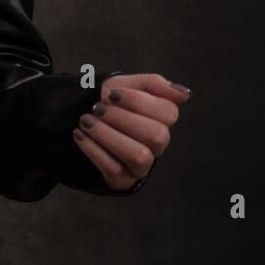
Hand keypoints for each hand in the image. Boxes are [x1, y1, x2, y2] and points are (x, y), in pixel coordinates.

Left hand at [72, 71, 190, 189]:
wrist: (80, 118)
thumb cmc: (110, 103)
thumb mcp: (126, 85)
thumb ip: (154, 84)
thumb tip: (185, 95)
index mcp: (162, 121)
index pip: (168, 113)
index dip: (138, 101)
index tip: (112, 94)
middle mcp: (157, 145)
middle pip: (156, 135)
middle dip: (122, 119)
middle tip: (98, 109)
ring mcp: (142, 166)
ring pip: (138, 155)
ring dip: (107, 135)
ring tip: (86, 122)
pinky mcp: (122, 180)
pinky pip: (113, 169)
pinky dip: (93, 149)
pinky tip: (80, 135)